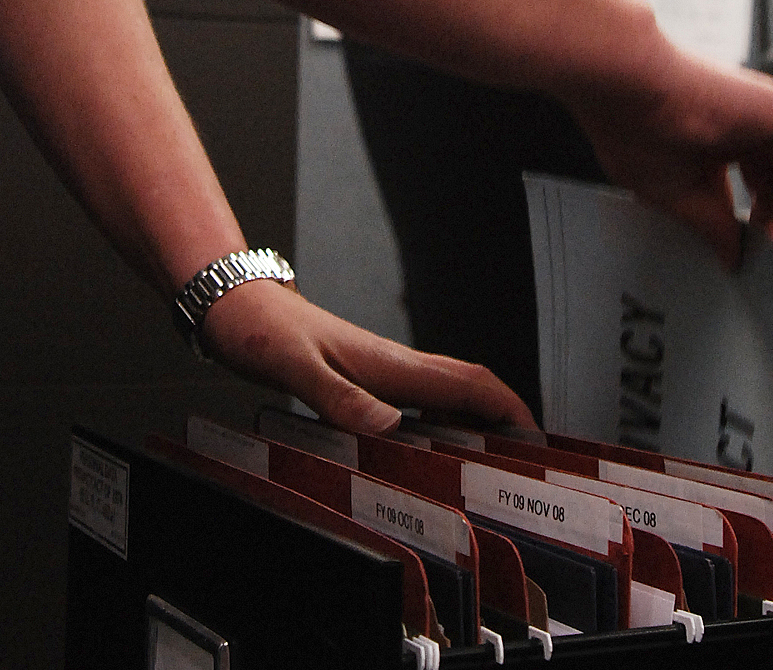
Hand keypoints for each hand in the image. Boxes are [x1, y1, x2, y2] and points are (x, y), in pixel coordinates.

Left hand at [198, 278, 534, 434]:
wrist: (236, 306)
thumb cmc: (261, 332)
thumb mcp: (295, 369)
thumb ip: (340, 398)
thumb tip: (391, 425)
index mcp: (389, 364)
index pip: (467, 381)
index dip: (507, 406)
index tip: (536, 435)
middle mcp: (393, 366)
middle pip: (467, 388)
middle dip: (504, 418)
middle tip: (527, 462)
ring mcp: (380, 371)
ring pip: (445, 397)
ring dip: (475, 424)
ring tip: (491, 466)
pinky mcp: (363, 379)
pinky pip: (416, 404)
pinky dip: (438, 427)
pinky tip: (428, 454)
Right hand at [578, 43, 772, 269]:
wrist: (630, 91)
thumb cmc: (637, 130)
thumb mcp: (681, 197)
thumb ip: (716, 228)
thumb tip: (733, 258)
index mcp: (724, 140)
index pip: (762, 191)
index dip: (759, 230)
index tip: (749, 256)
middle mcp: (752, 126)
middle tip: (765, 257)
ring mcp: (772, 118)